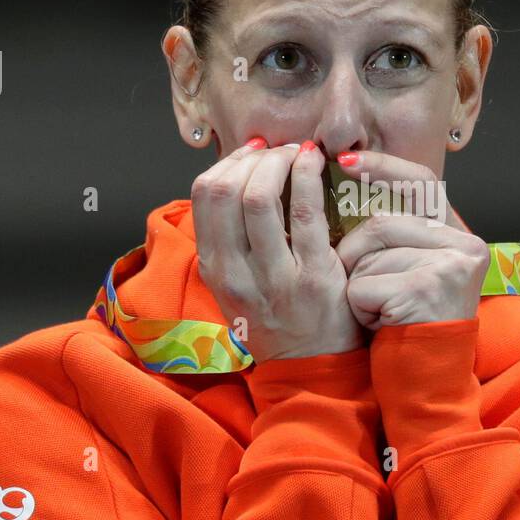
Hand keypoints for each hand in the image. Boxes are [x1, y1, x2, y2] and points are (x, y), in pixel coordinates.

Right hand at [191, 139, 366, 361]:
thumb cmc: (277, 319)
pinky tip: (315, 163)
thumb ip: (231, 242)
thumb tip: (240, 182)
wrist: (310, 369)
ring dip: (279, 162)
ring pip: (259, 197)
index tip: (252, 151)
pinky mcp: (312, 277)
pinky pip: (305, 213)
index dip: (228, 163)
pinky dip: (308, 176)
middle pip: (226, 191)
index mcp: (214, 268)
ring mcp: (272, 276)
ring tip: (298, 152)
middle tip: (278, 149)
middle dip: (253, 158)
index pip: (204, 196)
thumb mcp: (236, 285)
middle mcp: (235, 272)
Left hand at [333, 150, 492, 329]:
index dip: (382, 167)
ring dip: (359, 285)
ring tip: (382, 312)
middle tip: (364, 287)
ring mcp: (449, 266)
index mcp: (461, 237)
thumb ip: (395, 232)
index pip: (422, 182)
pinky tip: (382, 324)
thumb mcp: (408, 271)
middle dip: (356, 254)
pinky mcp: (427, 289)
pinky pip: (363, 284)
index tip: (344, 161)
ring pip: (368, 253)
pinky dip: (359, 308)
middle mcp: (465, 246)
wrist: (429, 386)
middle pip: (381, 222)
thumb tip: (345, 180)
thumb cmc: (408, 327)